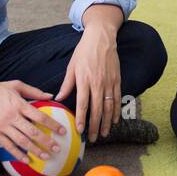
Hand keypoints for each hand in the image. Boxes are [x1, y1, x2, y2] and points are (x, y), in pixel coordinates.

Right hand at [0, 78, 65, 162]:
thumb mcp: (17, 85)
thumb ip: (34, 91)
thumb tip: (51, 95)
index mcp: (19, 105)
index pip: (40, 117)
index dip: (53, 125)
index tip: (62, 132)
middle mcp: (12, 117)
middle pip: (33, 132)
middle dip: (47, 142)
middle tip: (57, 149)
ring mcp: (3, 127)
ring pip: (22, 142)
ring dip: (35, 150)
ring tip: (46, 157)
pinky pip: (8, 146)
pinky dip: (18, 154)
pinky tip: (26, 160)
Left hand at [55, 21, 120, 141]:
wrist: (102, 37)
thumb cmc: (84, 51)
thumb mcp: (72, 66)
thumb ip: (67, 84)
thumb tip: (58, 98)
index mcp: (84, 79)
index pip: (83, 103)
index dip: (82, 118)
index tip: (80, 130)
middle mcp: (98, 82)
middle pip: (97, 109)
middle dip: (94, 125)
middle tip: (91, 138)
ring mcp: (109, 82)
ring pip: (109, 107)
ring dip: (106, 122)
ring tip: (103, 134)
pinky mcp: (117, 80)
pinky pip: (117, 99)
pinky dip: (116, 111)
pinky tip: (114, 121)